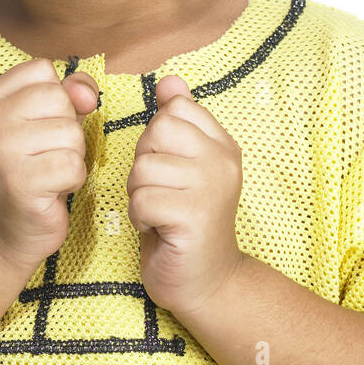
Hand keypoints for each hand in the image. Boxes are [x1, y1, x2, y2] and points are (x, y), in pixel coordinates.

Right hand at [0, 59, 99, 276]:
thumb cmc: (27, 172)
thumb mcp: (42, 123)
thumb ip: (67, 95)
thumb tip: (86, 91)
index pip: (41, 69)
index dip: (56, 97)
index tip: (39, 125)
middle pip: (59, 99)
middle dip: (67, 128)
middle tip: (44, 155)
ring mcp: (0, 151)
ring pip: (71, 133)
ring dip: (72, 156)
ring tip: (47, 173)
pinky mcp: (20, 182)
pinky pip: (73, 165)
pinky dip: (73, 180)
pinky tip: (52, 190)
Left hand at [126, 74, 244, 318]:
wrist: (207, 282)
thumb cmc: (185, 222)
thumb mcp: (183, 167)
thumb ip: (178, 124)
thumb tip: (169, 82)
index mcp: (222, 144)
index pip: (175, 110)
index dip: (158, 140)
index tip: (171, 169)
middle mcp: (223, 161)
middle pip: (156, 133)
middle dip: (144, 165)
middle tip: (162, 193)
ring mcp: (212, 188)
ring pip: (144, 168)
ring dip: (140, 195)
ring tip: (161, 213)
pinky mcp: (194, 216)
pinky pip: (142, 200)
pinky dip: (140, 217)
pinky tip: (159, 229)